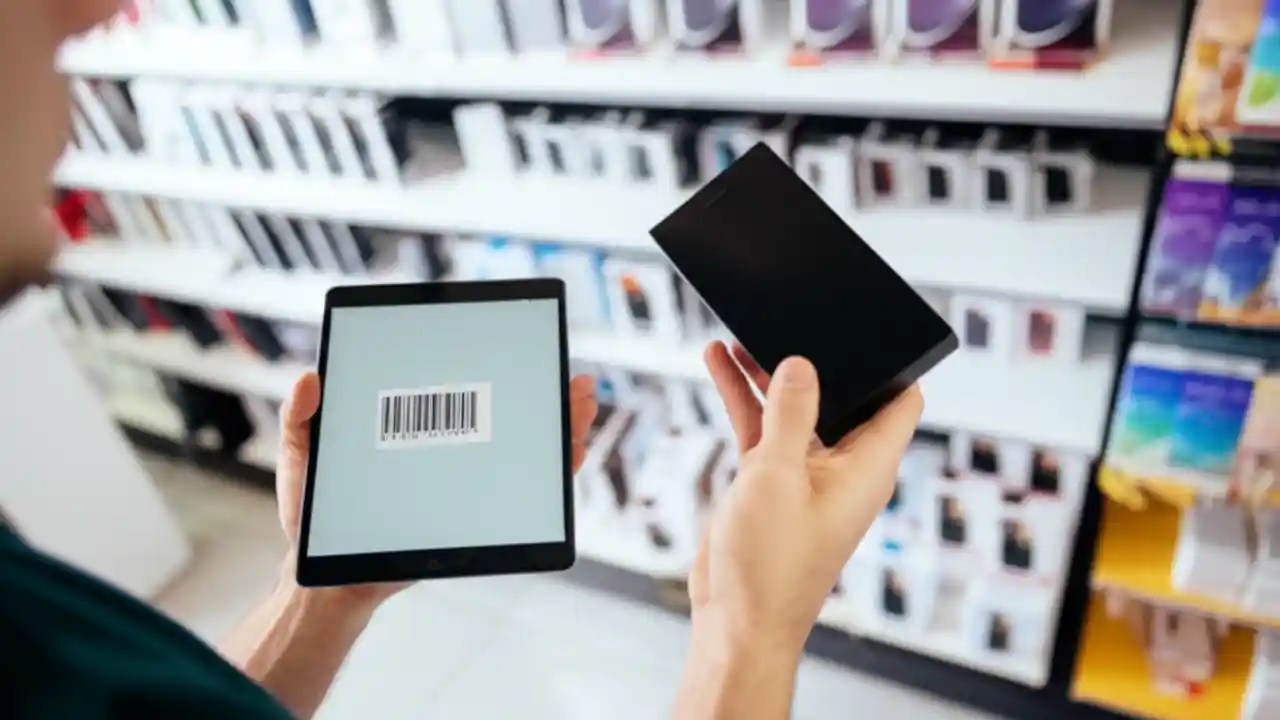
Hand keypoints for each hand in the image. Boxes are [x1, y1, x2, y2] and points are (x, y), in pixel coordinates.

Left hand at [275, 371, 598, 608]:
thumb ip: (301, 418)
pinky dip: (552, 473)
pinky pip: (521, 493)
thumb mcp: (302, 461)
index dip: (488, 367)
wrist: (329, 578)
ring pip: (521, 449)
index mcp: (411, 430)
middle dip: (543, 394)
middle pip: (502, 415)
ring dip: (561, 426)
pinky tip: (572, 453)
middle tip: (569, 377)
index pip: (456, 391)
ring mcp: (461, 482)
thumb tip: (311, 377)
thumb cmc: (317, 519)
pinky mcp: (472, 514)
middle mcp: (444, 451)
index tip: (512, 342)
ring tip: (580, 403)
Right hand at [692, 341, 922, 657]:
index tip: (871, 326)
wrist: (736, 621)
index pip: (901, 402)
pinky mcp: (771, 482)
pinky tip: (718, 364)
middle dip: (816, 358)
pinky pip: (762, 428)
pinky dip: (743, 399)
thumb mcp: (777, 476)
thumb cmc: (769, 565)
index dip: (895, 363)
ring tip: (740, 334)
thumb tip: (803, 364)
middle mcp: (843, 468)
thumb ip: (791, 415)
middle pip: (840, 396)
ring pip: (792, 409)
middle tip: (791, 316)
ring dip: (767, 374)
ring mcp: (805, 474)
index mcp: (867, 468)